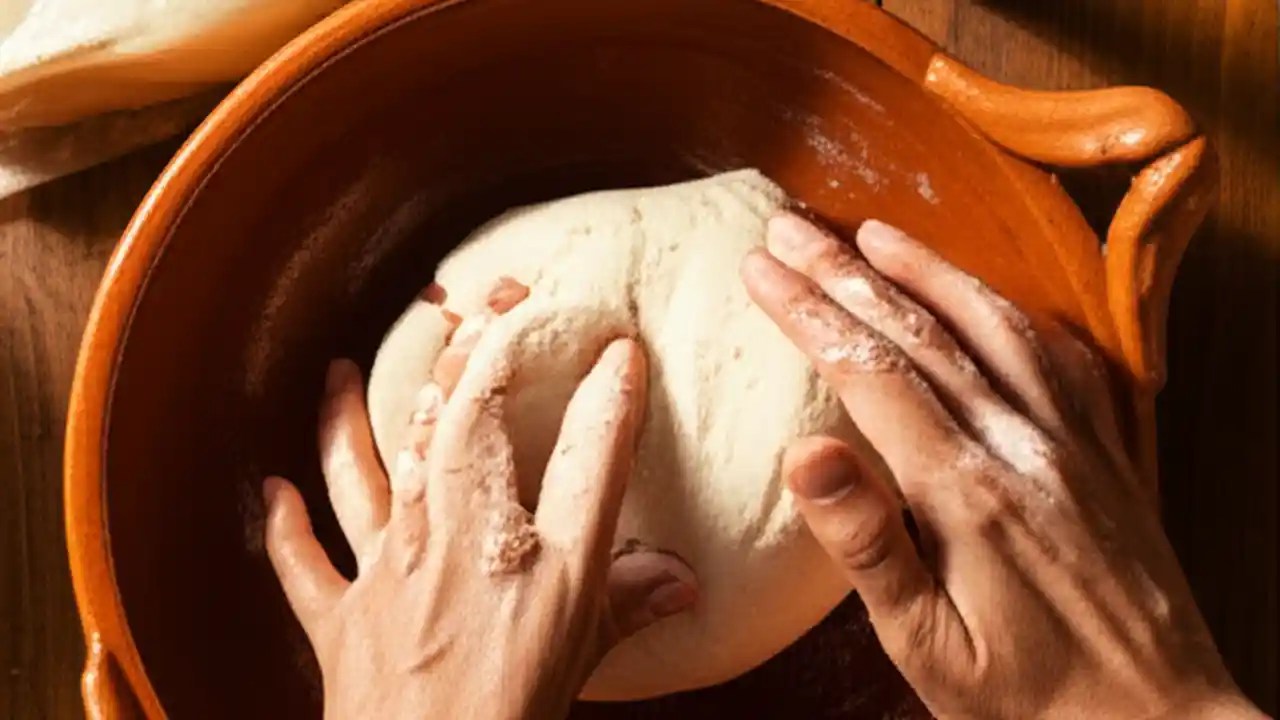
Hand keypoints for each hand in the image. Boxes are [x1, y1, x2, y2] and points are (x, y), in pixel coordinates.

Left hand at [262, 279, 696, 719]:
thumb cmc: (513, 719)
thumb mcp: (584, 661)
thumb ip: (629, 608)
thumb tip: (683, 579)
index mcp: (541, 565)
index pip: (589, 457)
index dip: (610, 397)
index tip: (620, 349)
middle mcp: (464, 549)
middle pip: (467, 429)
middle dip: (478, 359)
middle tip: (486, 308)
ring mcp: (392, 575)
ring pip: (366, 472)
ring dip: (347, 418)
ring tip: (335, 372)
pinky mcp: (340, 618)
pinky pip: (302, 562)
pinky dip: (284, 527)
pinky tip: (273, 492)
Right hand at [742, 214, 1264, 719]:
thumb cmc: (1031, 702)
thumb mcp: (929, 649)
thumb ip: (868, 546)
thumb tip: (806, 452)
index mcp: (967, 493)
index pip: (871, 371)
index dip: (809, 311)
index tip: (759, 267)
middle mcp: (1024, 447)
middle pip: (922, 332)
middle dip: (844, 271)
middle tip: (787, 226)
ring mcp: (1078, 444)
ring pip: (995, 326)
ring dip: (928, 269)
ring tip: (873, 231)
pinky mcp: (1113, 456)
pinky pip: (1065, 356)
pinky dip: (1012, 310)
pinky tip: (985, 295)